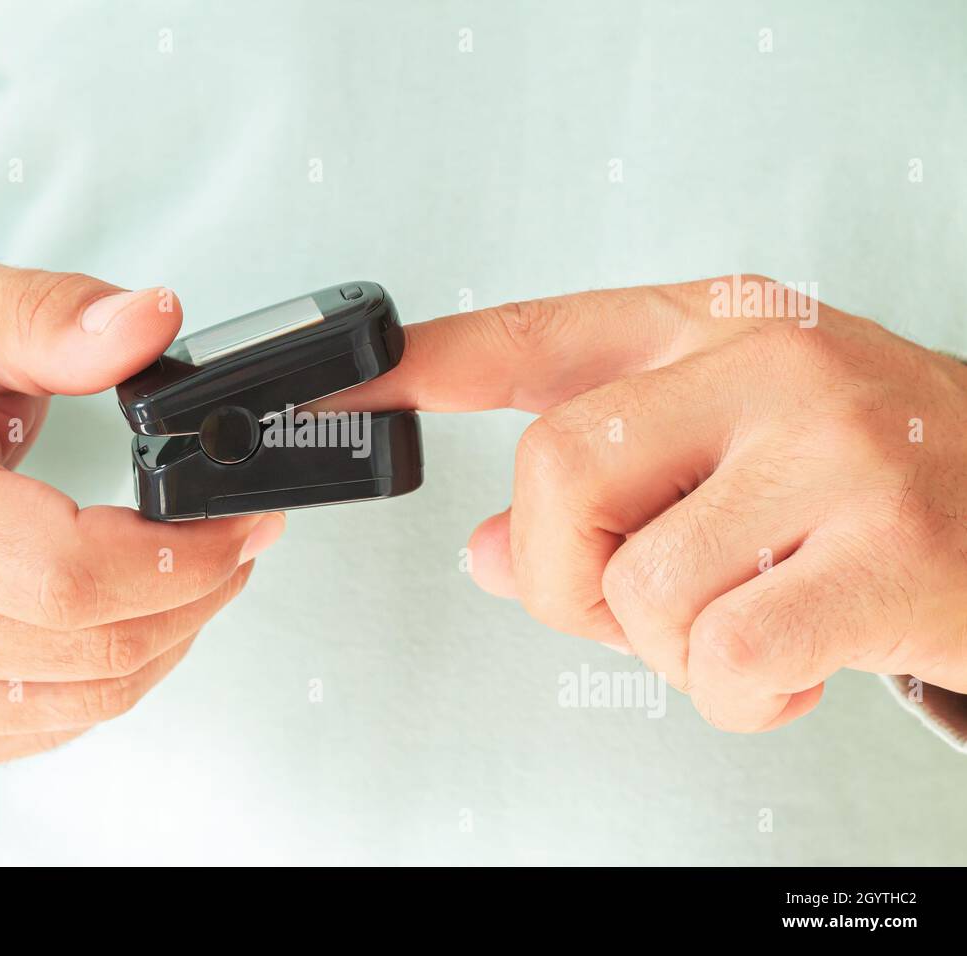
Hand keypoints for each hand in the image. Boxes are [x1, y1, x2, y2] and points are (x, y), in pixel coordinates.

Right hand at [0, 260, 284, 770]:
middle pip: (96, 648)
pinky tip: (129, 614)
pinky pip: (59, 725)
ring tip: (196, 573)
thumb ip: (51, 316)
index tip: (241, 520)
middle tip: (239, 540)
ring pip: (92, 699)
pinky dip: (117, 673)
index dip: (181, 558)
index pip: (66, 576)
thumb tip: (155, 319)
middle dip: (199, 594)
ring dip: (173, 636)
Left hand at [344, 275, 966, 731]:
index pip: (531, 337)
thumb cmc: (881, 484)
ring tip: (750, 620)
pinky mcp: (884, 550)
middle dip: (573, 576)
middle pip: (556, 475)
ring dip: (671, 649)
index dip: (421, 367)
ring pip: (632, 587)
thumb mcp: (738, 455)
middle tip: (643, 598)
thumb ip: (609, 490)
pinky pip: (716, 659)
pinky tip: (791, 667)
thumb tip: (491, 555)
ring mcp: (829, 450)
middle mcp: (766, 367)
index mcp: (713, 329)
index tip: (343, 391)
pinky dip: (736, 697)